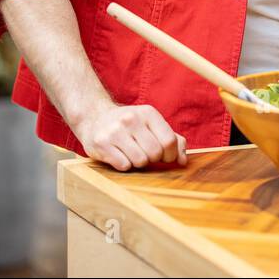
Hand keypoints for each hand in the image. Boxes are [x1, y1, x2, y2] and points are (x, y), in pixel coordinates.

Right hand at [72, 103, 186, 170]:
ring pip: (140, 161)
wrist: (95, 118)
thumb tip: (183, 161)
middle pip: (155, 153)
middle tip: (145, 153)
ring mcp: (115, 131)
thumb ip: (173, 140)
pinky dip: (124, 165)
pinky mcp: (101, 143)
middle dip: (153, 159)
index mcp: (148, 113)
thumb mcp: (152, 125)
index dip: (170, 155)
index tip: (164, 156)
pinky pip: (124, 165)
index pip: (169, 141)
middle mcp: (131, 119)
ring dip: (138, 163)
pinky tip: (119, 155)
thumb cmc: (130, 126)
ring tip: (131, 153)